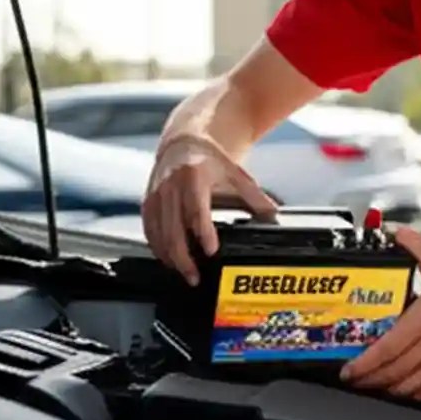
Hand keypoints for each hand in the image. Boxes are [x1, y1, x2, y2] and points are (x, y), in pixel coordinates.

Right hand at [142, 133, 276, 284]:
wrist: (183, 143)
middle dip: (183, 257)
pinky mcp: (148, 202)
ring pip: (158, 233)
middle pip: (174, 229)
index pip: (196, 209)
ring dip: (170, 257)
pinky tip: (168, 259)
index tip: (210, 251)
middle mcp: (171, 186)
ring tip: (184, 273)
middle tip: (195, 276)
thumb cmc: (208, 159)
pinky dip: (157, 247)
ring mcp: (157, 194)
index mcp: (194, 176)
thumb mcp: (234, 173)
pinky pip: (149, 230)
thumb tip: (272, 215)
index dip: (203, 232)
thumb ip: (253, 197)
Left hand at [340, 226, 420, 399]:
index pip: (386, 350)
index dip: (363, 364)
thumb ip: (418, 248)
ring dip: (385, 388)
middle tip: (351, 378)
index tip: (348, 369)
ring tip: (370, 383)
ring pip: (406, 386)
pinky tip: (400, 388)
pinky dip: (408, 393)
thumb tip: (399, 233)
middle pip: (391, 373)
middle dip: (366, 379)